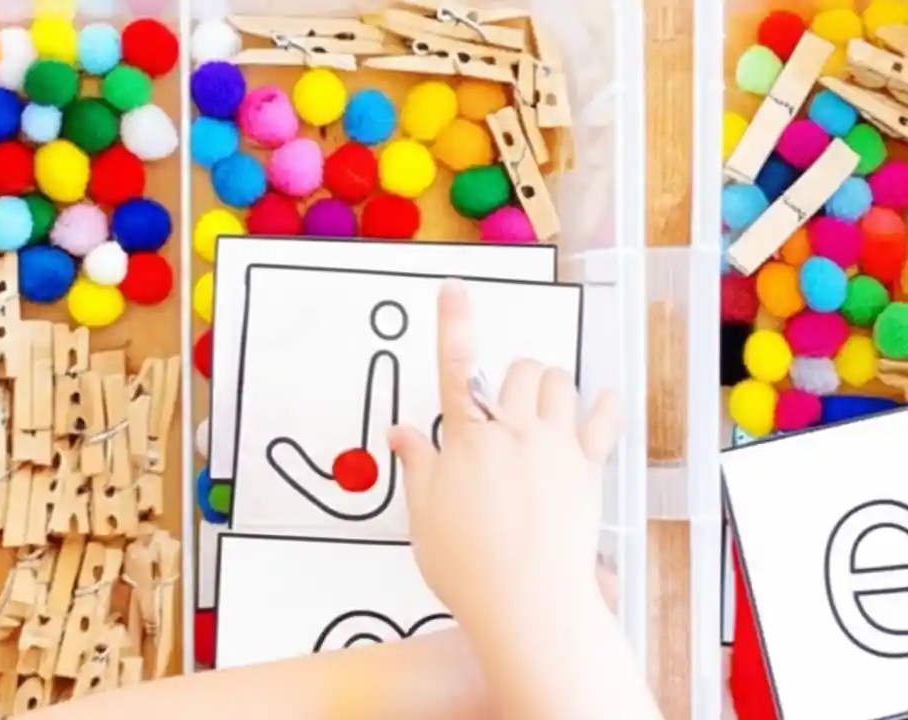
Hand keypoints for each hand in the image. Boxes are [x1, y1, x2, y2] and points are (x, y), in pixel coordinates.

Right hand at [389, 279, 618, 633]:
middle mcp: (514, 431)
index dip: (453, 322)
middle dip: (509, 377)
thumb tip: (401, 434)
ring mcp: (555, 446)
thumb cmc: (470, 564)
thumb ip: (417, 464)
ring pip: (559, 384)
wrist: (527, 600)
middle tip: (501, 403)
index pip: (456, 367)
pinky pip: (604, 423)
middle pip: (517, 371)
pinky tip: (604, 402)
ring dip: (549, 386)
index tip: (454, 289)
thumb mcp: (423, 513)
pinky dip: (604, 408)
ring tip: (540, 408)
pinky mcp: (587, 469)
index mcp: (467, 438)